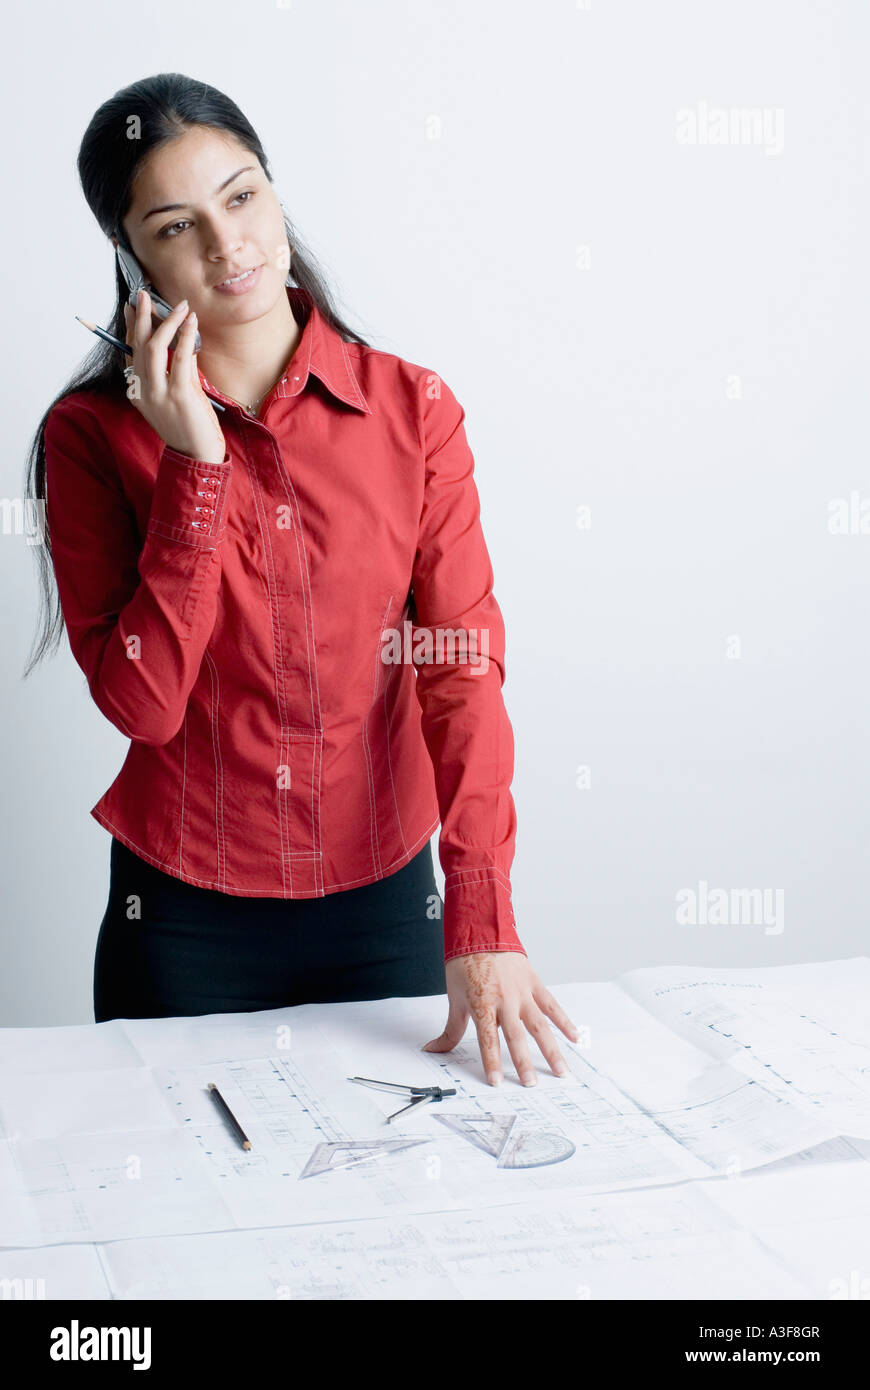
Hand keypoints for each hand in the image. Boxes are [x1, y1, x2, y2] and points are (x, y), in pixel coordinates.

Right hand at [122, 289, 226, 464]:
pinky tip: (191, 322)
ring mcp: (159, 394)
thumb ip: (179, 371)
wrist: (197, 458)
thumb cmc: (190, 428)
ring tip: (178, 305)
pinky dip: (185, 337)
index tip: (133, 307)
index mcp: (138, 392)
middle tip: (143, 294)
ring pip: (155, 348)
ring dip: (167, 322)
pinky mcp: (180, 395)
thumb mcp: (180, 397)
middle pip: (138, 346)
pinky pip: (180, 359)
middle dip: (140, 317)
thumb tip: (184, 343)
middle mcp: (143, 391)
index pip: (131, 353)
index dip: (131, 327)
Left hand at [421, 952, 580, 1086]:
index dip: (491, 1062)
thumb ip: (450, 1029)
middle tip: (531, 1084)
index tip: (497, 1082)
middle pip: (516, 1036)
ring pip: (539, 1025)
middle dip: (523, 1062)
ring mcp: (522, 992)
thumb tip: (433, 1049)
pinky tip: (574, 1038)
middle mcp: (504, 999)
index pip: (488, 1039)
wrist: (480, 931)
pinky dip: (564, 1021)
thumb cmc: (465, 964)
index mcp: (482, 1003)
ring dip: (551, 1049)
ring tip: (561, 1071)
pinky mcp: (534, 983)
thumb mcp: (454, 997)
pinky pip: (552, 1005)